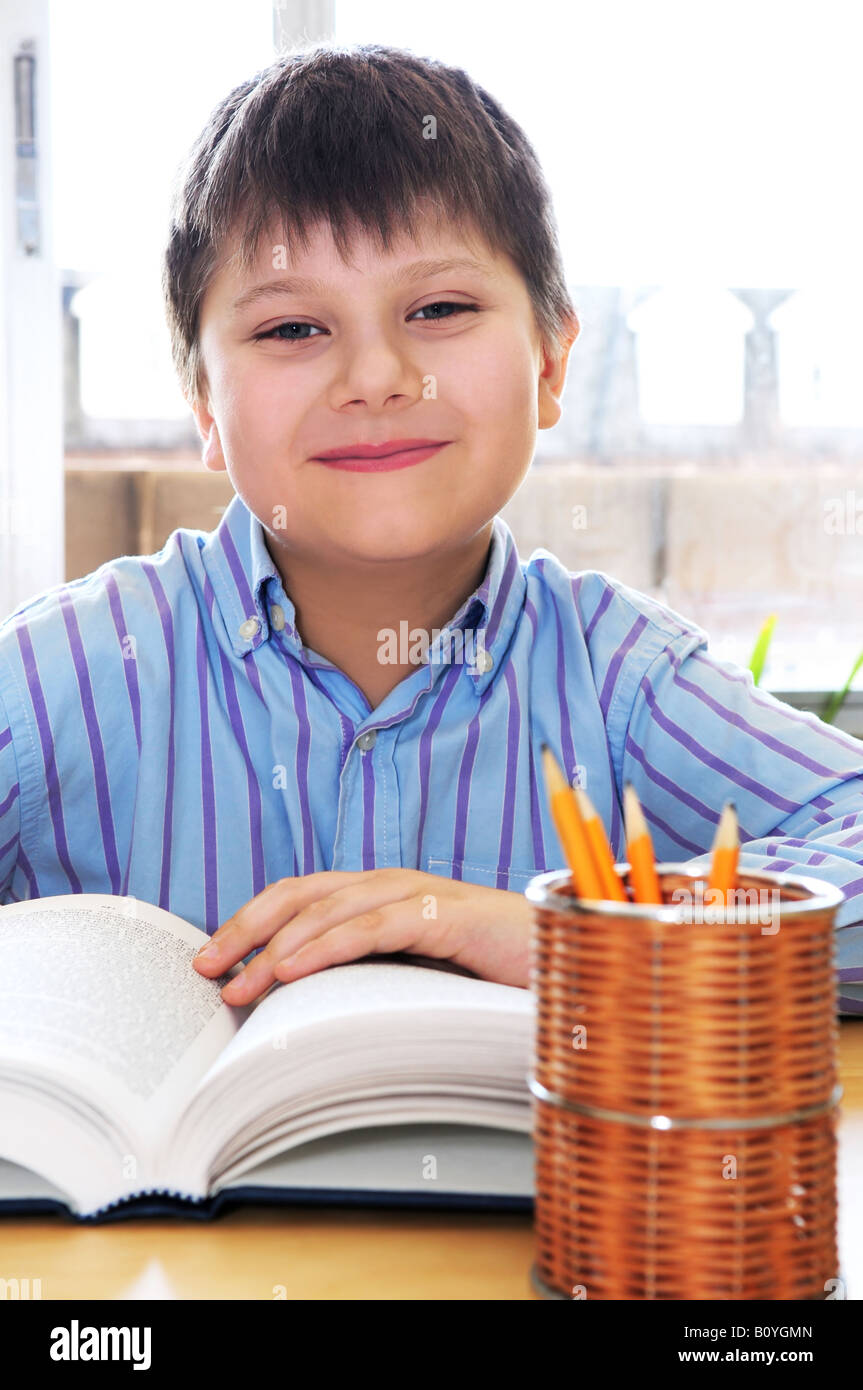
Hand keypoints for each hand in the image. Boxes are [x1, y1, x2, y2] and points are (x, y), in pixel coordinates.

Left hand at [192, 868, 532, 1003]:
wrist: (566, 961)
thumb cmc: (489, 970)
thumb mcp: (414, 974)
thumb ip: (368, 974)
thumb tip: (299, 1007)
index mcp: (381, 895)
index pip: (299, 897)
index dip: (250, 922)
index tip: (210, 961)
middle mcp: (393, 885)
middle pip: (302, 894)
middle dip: (247, 929)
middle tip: (205, 968)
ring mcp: (420, 895)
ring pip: (331, 908)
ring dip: (279, 947)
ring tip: (241, 982)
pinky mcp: (448, 916)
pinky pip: (377, 926)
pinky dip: (331, 945)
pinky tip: (297, 969)